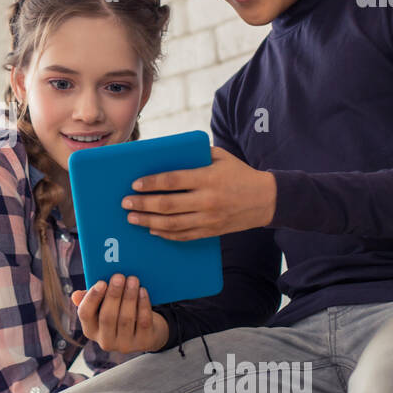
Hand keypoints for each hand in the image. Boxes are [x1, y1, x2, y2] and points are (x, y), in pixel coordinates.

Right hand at [71, 273, 167, 353]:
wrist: (148, 330)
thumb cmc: (121, 312)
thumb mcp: (105, 306)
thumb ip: (91, 298)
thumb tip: (76, 296)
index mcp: (91, 329)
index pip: (85, 314)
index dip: (92, 298)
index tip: (101, 283)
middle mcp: (105, 341)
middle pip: (107, 317)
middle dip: (113, 294)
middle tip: (119, 277)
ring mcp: (125, 344)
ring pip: (125, 319)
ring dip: (129, 296)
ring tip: (133, 280)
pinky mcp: (143, 343)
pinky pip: (143, 321)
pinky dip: (143, 304)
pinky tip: (143, 291)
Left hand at [122, 146, 275, 239]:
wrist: (267, 200)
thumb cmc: (239, 173)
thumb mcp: (220, 157)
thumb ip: (194, 156)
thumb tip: (165, 156)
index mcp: (208, 178)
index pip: (173, 180)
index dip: (152, 183)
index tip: (135, 184)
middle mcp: (208, 200)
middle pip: (168, 205)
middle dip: (143, 204)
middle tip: (125, 203)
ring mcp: (209, 218)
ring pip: (172, 224)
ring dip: (148, 221)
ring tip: (132, 218)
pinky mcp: (211, 231)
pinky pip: (184, 236)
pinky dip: (165, 234)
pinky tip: (152, 229)